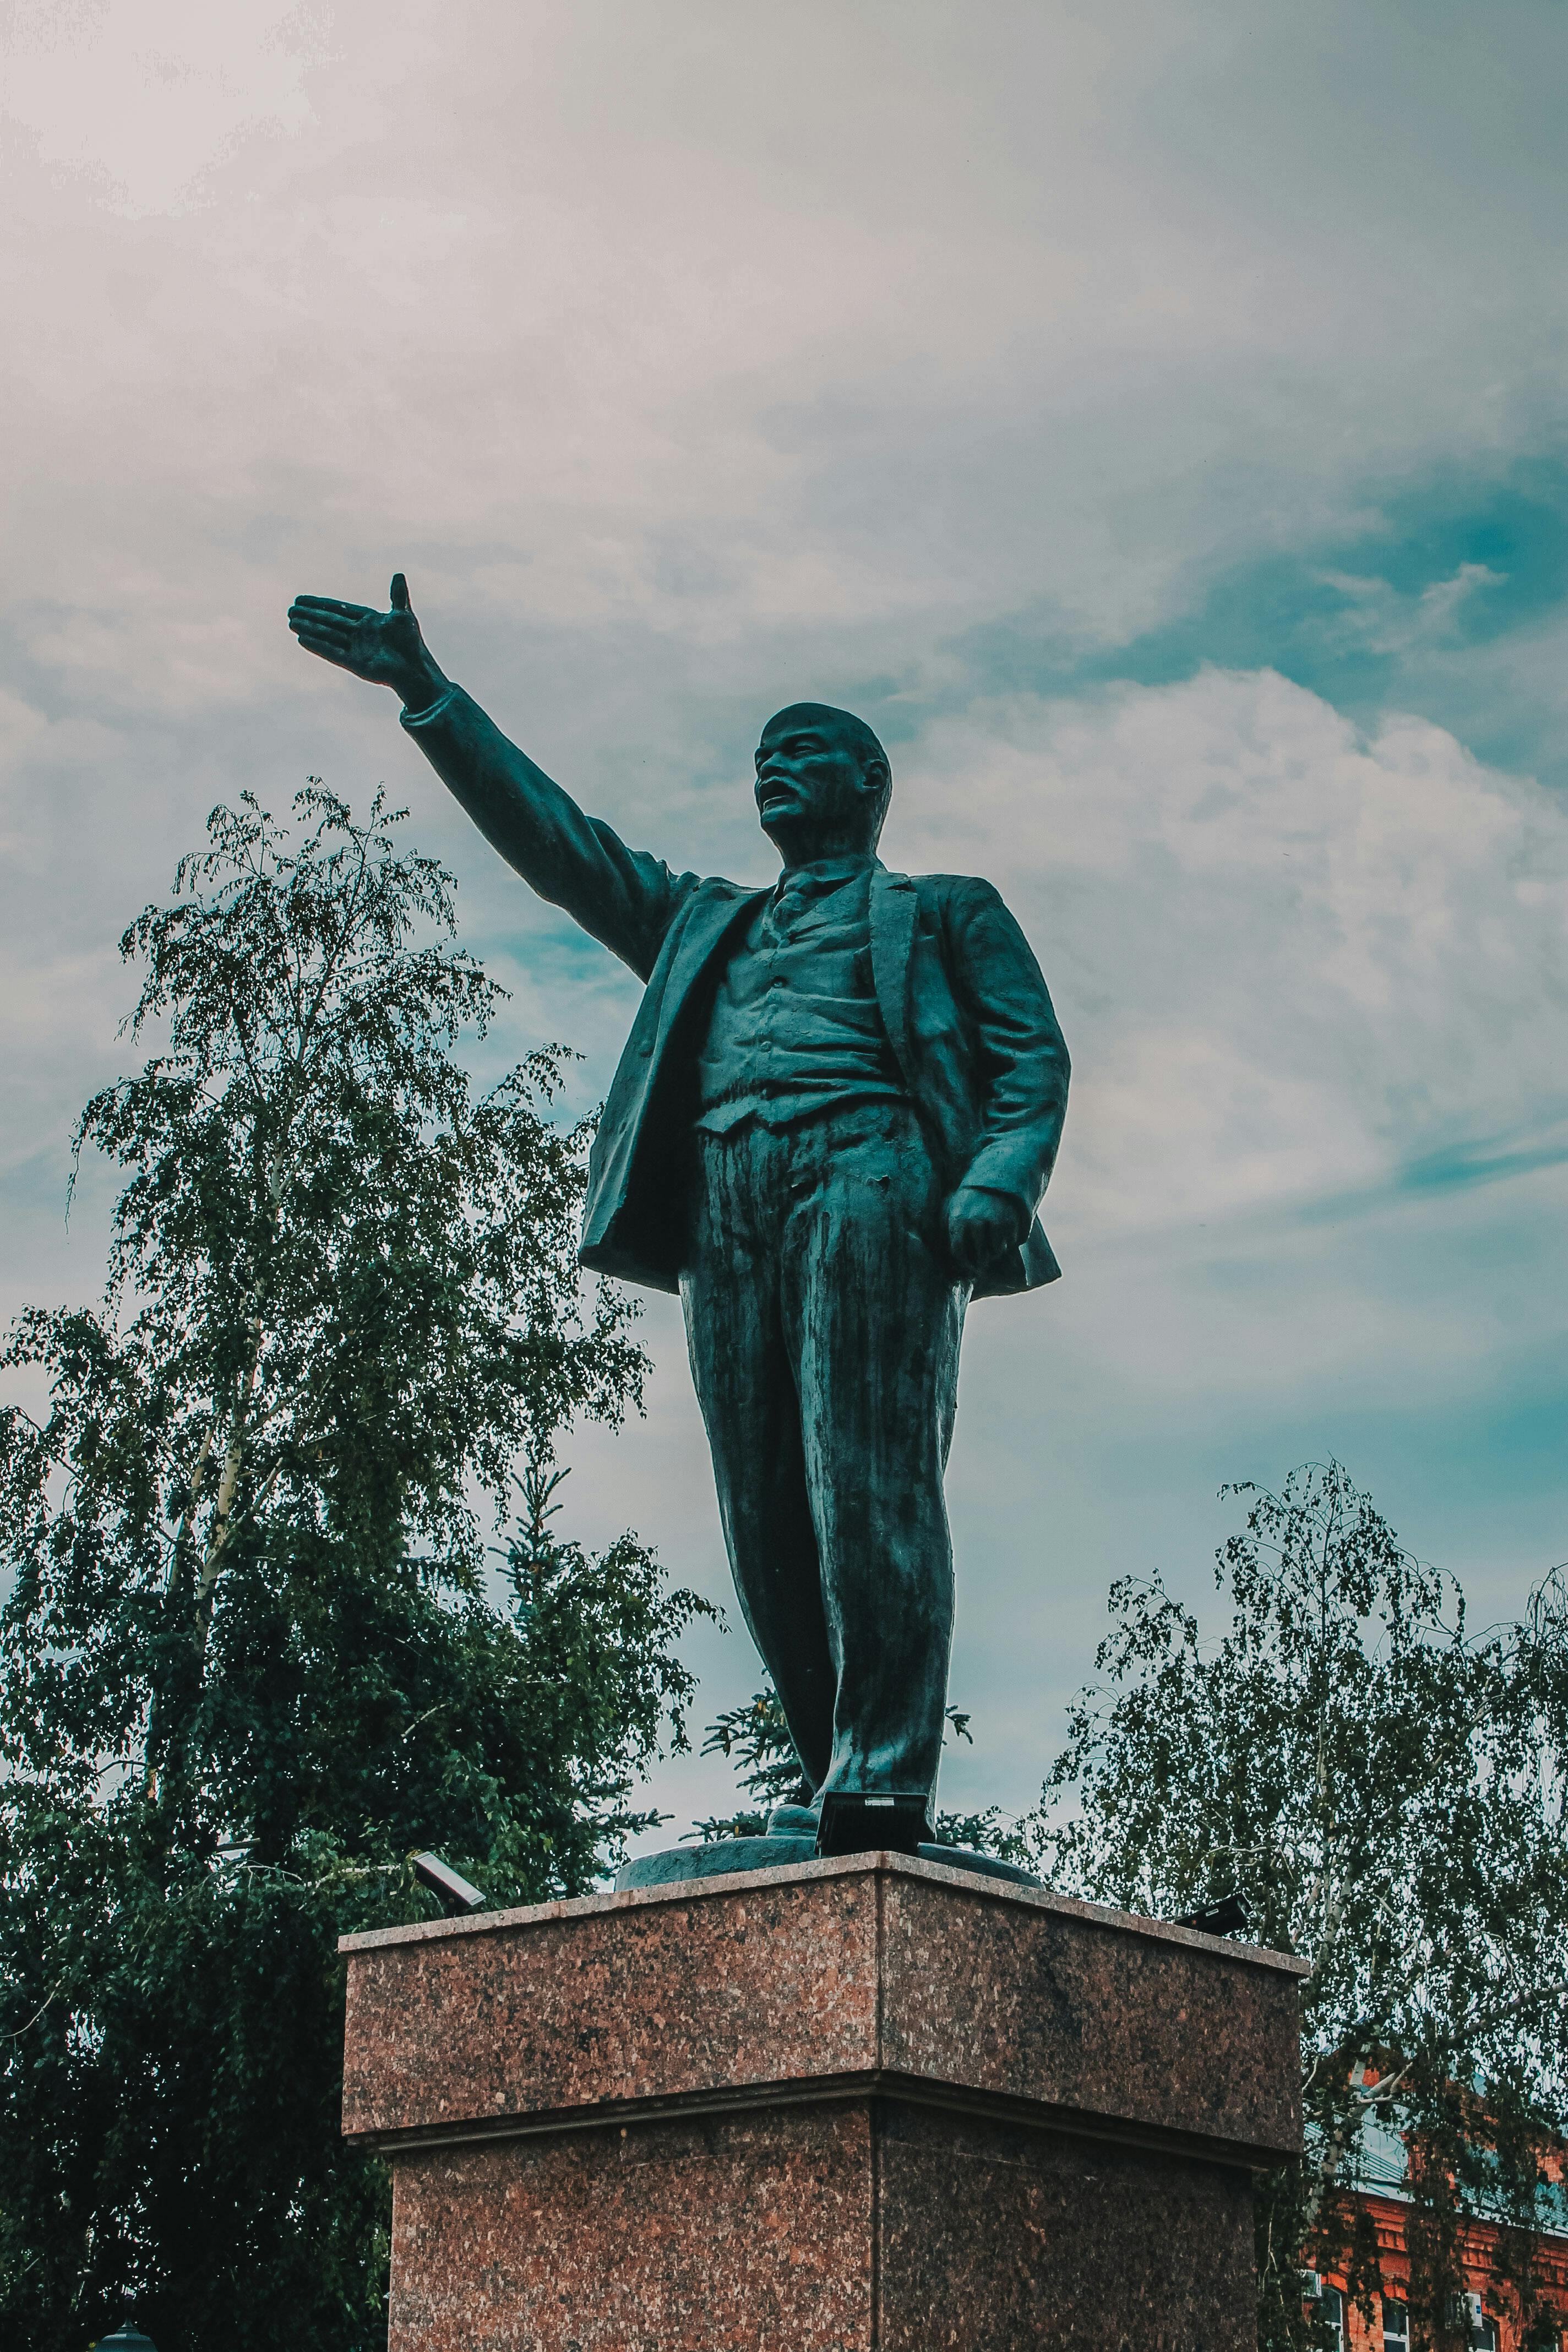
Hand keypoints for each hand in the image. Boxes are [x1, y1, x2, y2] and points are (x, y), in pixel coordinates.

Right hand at [286, 574, 447, 708]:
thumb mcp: (403, 615)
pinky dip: (318, 645)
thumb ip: (397, 595)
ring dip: (309, 628)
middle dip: (310, 615)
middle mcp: (358, 634)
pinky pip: (332, 652)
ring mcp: (355, 649)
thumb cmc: (411, 644)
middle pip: (329, 621)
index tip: (301, 600)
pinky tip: (302, 639)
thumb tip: (398, 574)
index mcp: (368, 621)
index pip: (339, 609)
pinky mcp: (354, 664)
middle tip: (290, 609)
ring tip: (291, 621)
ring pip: (327, 635)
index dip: (320, 604)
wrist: (416, 669)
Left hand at [944, 1186, 1021, 1276]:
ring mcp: (994, 1220)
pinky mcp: (1010, 1221)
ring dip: (995, 1253)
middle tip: (983, 1263)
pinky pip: (1010, 1244)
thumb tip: (944, 1254)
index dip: (964, 1263)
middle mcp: (976, 1220)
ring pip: (996, 1251)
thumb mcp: (953, 1209)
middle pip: (980, 1255)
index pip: (959, 1251)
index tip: (969, 1266)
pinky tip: (1003, 1236)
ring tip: (992, 1246)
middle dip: (981, 1262)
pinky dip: (1008, 1244)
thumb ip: (946, 1230)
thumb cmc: (969, 1201)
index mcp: (958, 1219)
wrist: (994, 1178)